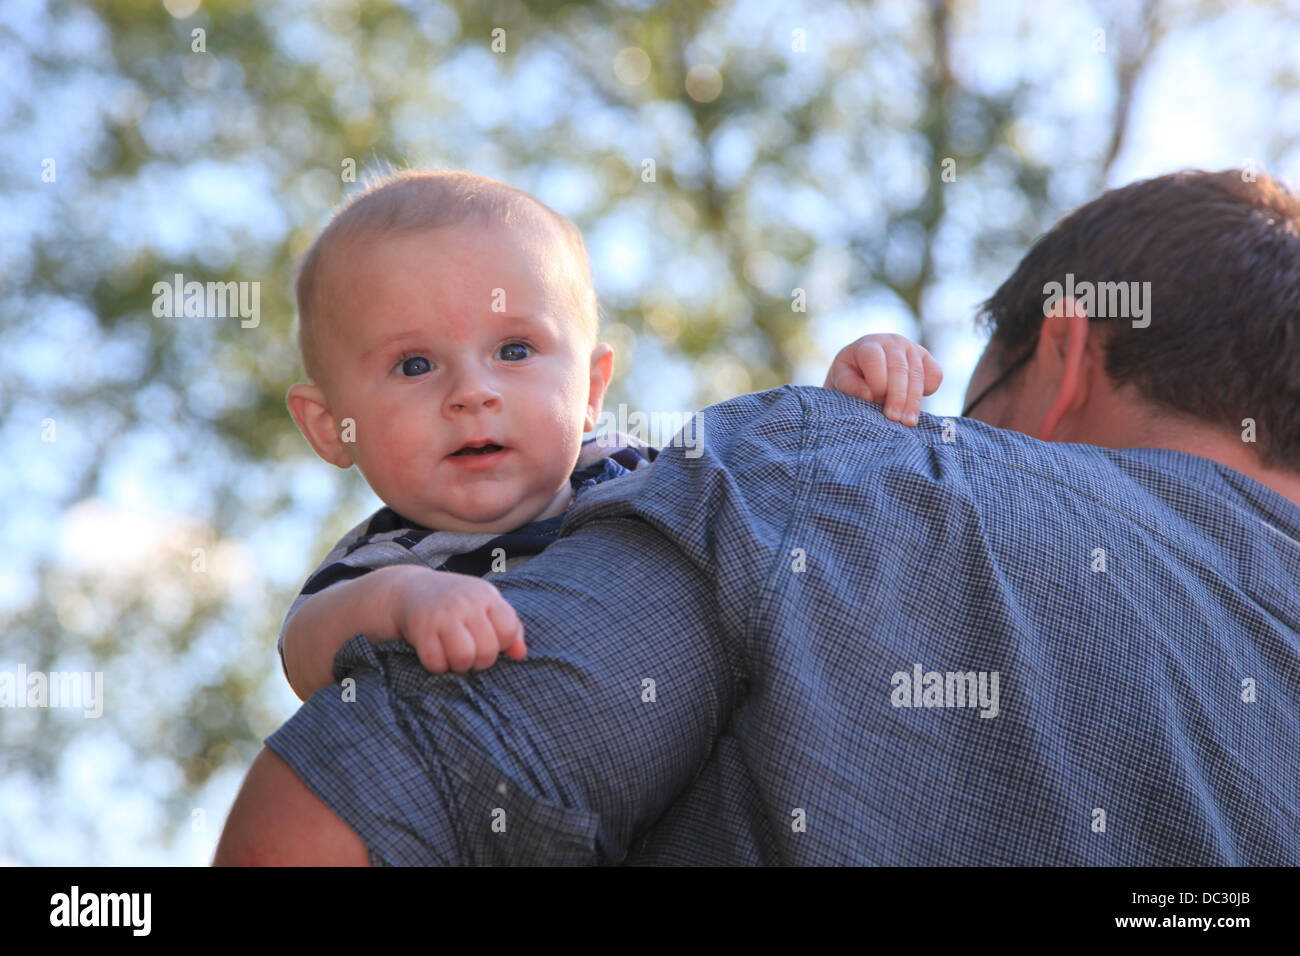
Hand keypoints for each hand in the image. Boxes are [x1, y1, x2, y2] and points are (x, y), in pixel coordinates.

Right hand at [393, 569, 526, 674]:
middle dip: (481, 661)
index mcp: (486, 595)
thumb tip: (520, 655)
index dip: (502, 644)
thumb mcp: (486, 606)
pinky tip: (438, 655)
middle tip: (471, 654)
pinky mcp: (421, 629)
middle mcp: (465, 602)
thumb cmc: (458, 603)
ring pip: (463, 657)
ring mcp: (442, 615)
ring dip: (460, 666)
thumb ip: (510, 629)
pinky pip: (436, 663)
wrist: (411, 589)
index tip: (490, 641)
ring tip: (456, 658)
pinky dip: (438, 667)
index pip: (508, 629)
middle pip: (487, 649)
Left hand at [823, 333, 942, 425]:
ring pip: (917, 373)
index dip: (876, 380)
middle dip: (897, 395)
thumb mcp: (841, 380)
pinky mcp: (926, 359)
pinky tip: (916, 406)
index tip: (873, 400)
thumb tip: (870, 394)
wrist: (865, 370)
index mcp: (867, 345)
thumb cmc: (851, 378)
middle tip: (893, 418)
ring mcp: (911, 348)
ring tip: (907, 422)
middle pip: (899, 367)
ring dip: (913, 400)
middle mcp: (891, 342)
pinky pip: (935, 374)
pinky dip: (929, 389)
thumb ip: (850, 385)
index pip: (874, 358)